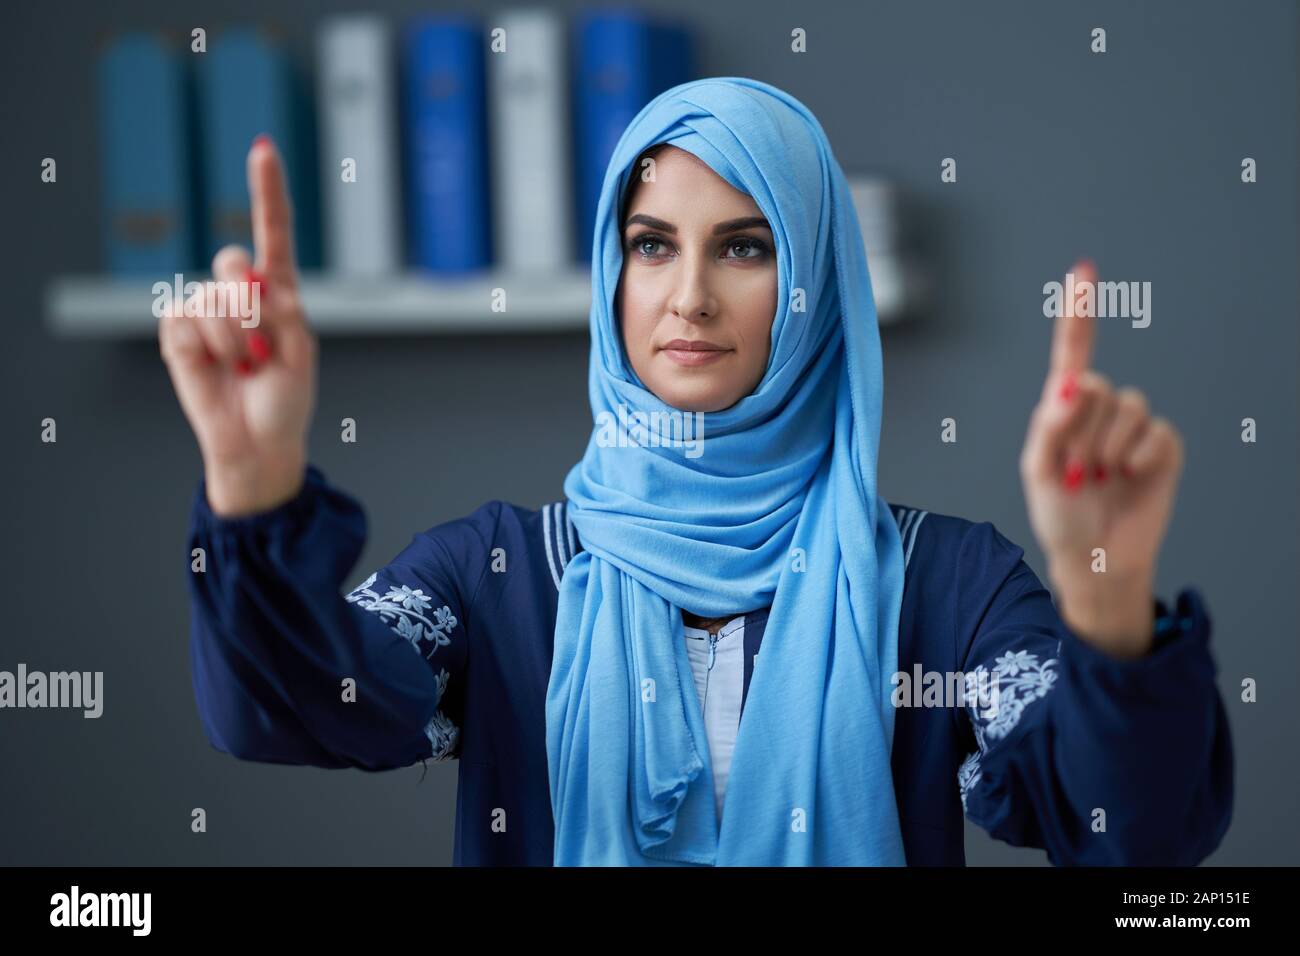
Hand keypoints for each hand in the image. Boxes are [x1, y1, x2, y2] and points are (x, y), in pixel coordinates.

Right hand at [158, 136, 317, 515]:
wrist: (258, 441)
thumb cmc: (285, 399)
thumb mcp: (303, 354)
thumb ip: (288, 314)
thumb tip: (257, 283)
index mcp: (277, 290)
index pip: (271, 230)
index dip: (266, 190)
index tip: (262, 148)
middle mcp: (239, 292)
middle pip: (231, 260)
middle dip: (248, 302)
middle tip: (261, 347)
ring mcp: (204, 309)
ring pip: (212, 297)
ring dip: (235, 340)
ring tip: (245, 367)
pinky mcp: (178, 330)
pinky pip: (187, 319)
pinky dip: (209, 347)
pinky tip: (217, 368)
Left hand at [1019, 260, 1183, 657]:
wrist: (1095, 556)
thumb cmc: (1059, 515)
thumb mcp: (1037, 470)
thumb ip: (1049, 424)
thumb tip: (1071, 386)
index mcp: (1063, 408)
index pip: (1073, 352)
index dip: (1079, 312)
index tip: (1084, 270)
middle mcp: (1099, 410)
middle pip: (1096, 385)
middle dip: (1081, 431)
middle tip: (1074, 471)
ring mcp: (1133, 427)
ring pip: (1126, 406)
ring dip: (1105, 448)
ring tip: (1097, 478)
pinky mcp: (1162, 446)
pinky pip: (1155, 432)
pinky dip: (1136, 459)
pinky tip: (1127, 479)